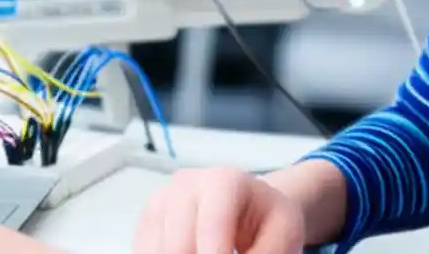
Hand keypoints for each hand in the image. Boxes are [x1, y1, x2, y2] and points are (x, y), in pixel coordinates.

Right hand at [133, 167, 305, 252]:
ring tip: (214, 252)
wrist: (249, 205)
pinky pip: (145, 250)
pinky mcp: (148, 220)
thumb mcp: (284, 235)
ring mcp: (162, 200)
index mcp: (223, 181)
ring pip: (159, 250)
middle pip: (178, 244)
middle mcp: (185, 184)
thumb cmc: (267, 218)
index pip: (212, 226)